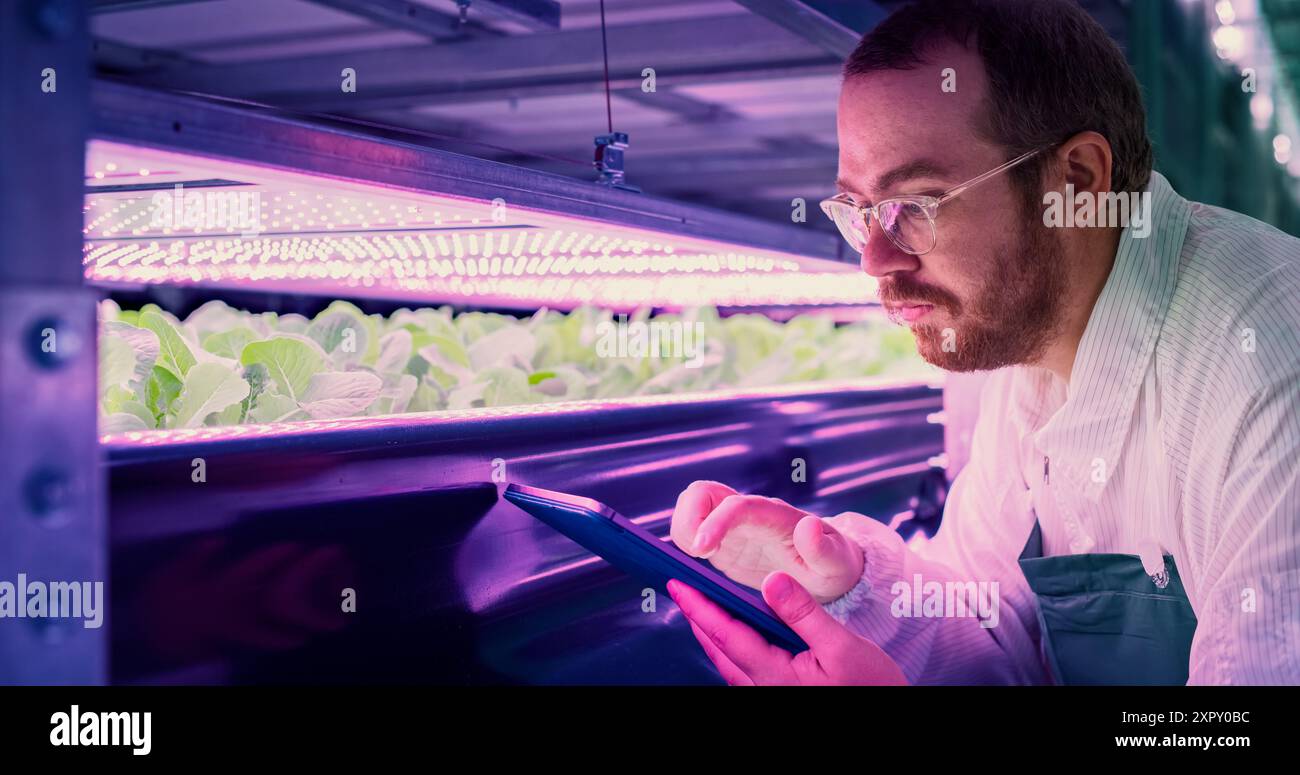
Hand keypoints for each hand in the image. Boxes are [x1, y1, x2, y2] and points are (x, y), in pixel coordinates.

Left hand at [668, 572, 907, 685]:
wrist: (891, 728)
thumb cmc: (872, 691)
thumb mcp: (842, 647)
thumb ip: (803, 614)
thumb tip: (772, 580)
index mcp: (773, 675)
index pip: (724, 634)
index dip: (698, 607)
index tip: (677, 583)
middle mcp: (764, 689)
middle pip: (719, 650)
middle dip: (699, 618)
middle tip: (684, 589)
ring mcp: (772, 696)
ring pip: (730, 664)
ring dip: (715, 634)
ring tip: (706, 607)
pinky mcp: (783, 696)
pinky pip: (746, 672)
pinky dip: (735, 648)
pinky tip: (742, 636)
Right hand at [670, 480, 864, 602]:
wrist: (828, 570)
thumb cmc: (834, 565)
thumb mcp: (836, 563)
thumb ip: (823, 547)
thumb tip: (807, 525)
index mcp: (774, 515)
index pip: (738, 506)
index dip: (716, 522)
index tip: (702, 548)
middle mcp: (748, 513)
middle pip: (703, 492)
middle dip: (687, 516)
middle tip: (695, 553)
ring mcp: (732, 527)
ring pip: (691, 507)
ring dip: (681, 530)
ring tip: (695, 562)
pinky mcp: (723, 543)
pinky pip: (690, 533)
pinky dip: (681, 545)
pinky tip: (693, 567)